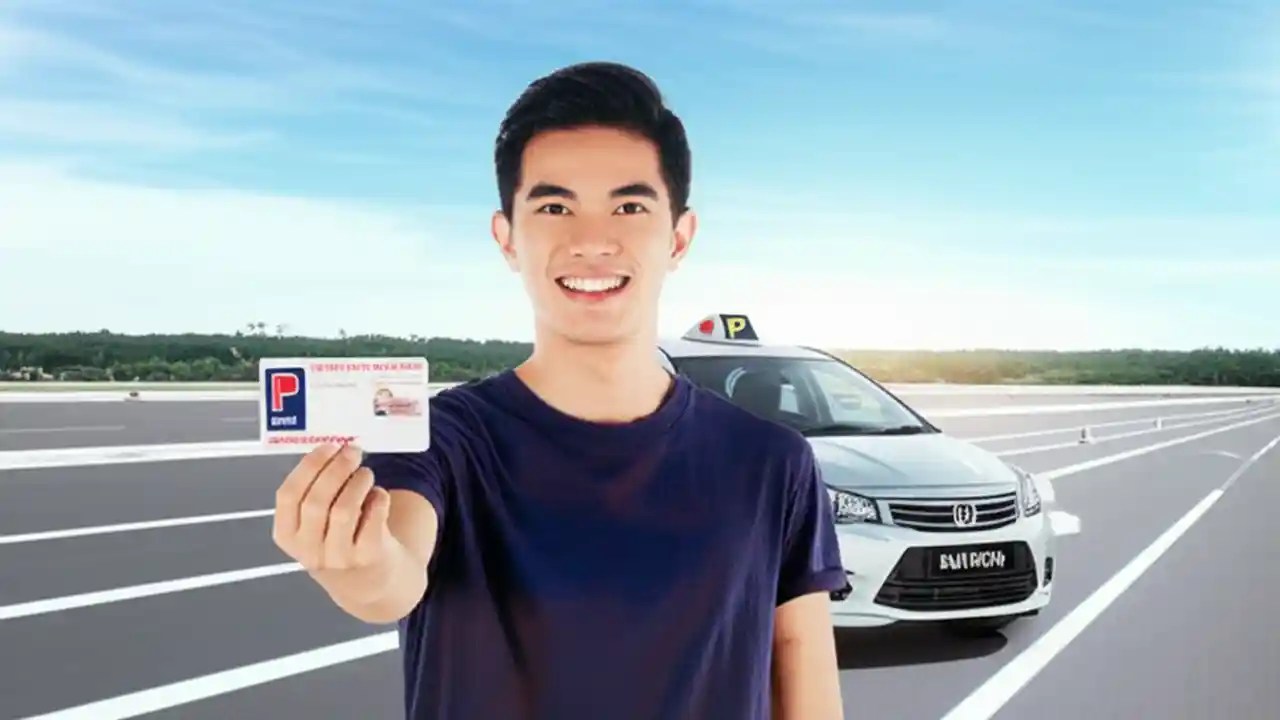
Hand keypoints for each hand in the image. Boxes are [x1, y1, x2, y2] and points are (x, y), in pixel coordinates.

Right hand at [272, 443, 393, 574]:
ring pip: (344, 509)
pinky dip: (378, 498)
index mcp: (287, 536)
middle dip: (336, 468)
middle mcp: (309, 551)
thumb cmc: (339, 541)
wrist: (370, 582)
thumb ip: (315, 493)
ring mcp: (339, 558)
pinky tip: (378, 496)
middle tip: (353, 451)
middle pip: (316, 500)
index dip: (309, 466)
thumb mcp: (314, 526)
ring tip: (366, 474)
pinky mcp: (369, 557)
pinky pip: (374, 518)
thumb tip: (333, 450)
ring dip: (358, 482)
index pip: (288, 496)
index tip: (328, 446)